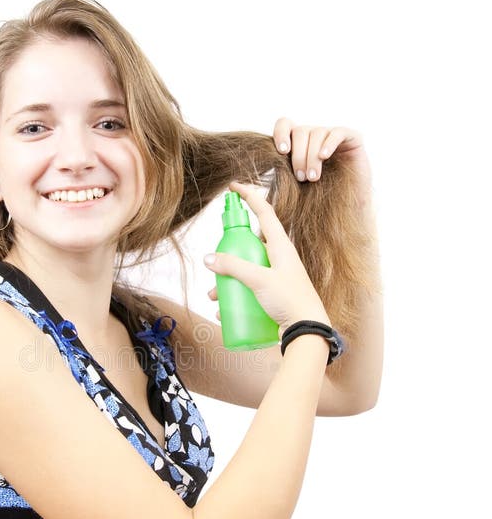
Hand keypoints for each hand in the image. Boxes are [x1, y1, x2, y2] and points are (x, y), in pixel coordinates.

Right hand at [205, 180, 331, 332]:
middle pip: (248, 245)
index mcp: (281, 246)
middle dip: (227, 255)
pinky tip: (223, 313)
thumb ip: (233, 267)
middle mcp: (279, 258)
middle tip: (214, 264)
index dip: (249, 196)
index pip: (264, 212)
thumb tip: (209, 258)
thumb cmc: (290, 301)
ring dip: (227, 282)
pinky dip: (234, 298)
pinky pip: (249, 291)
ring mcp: (276, 276)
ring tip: (214, 297)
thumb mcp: (259, 280)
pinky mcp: (273, 295)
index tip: (233, 187)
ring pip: (245, 271)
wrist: (308, 331)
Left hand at [272, 117, 372, 204]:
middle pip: (300, 131)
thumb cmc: (317, 199)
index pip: (285, 124)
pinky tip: (324, 156)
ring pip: (317, 133)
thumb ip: (274, 179)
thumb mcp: (292, 188)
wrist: (349, 207)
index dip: (281, 134)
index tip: (282, 152)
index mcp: (298, 142)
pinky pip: (337, 133)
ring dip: (312, 156)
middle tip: (300, 177)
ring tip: (313, 178)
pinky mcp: (351, 138)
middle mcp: (314, 135)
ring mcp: (332, 134)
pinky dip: (329, 143)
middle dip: (298, 156)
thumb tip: (244, 182)